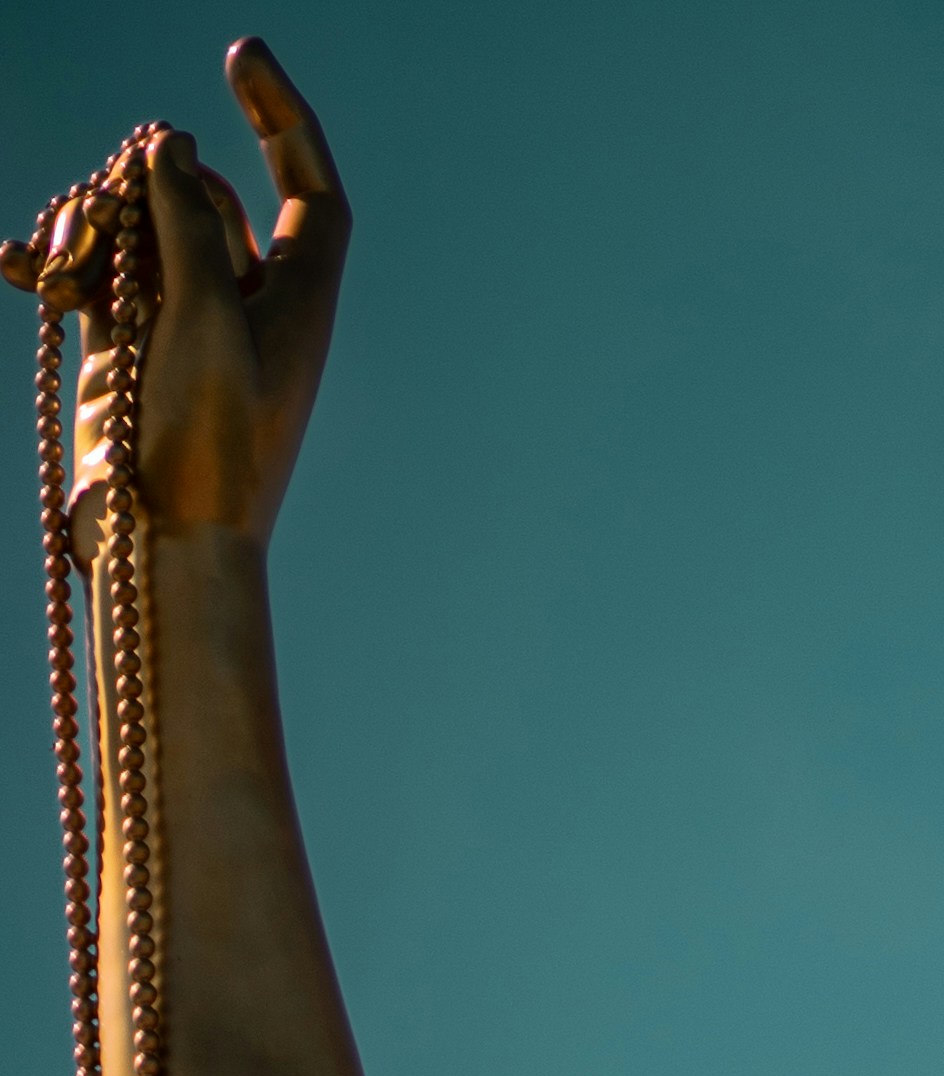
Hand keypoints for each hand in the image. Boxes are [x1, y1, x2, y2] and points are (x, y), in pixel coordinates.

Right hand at [6, 44, 346, 549]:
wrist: (161, 547)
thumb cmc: (204, 444)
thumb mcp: (206, 318)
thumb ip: (190, 219)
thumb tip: (169, 146)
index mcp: (297, 302)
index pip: (307, 188)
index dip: (282, 116)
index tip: (240, 53)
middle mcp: (247, 307)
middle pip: (198, 194)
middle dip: (145, 182)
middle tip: (111, 210)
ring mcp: (184, 324)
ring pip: (138, 225)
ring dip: (93, 220)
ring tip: (60, 259)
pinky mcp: (128, 346)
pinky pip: (93, 271)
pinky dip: (58, 259)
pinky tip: (18, 266)